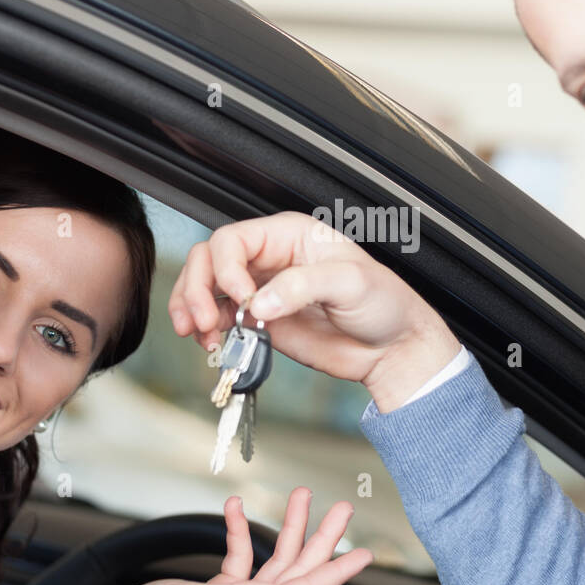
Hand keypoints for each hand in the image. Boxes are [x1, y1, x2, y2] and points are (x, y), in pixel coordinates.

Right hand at [71, 487, 371, 584]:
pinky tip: (234, 509)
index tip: (365, 553)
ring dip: (288, 527)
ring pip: (276, 560)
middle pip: (300, 570)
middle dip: (323, 537)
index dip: (338, 571)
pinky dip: (239, 532)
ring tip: (301, 496)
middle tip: (343, 508)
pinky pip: (241, 558)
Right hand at [167, 211, 460, 410]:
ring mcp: (260, 290)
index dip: (226, 267)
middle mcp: (269, 258)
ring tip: (200, 334)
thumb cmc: (384, 304)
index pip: (234, 239)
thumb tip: (257, 302)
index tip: (241, 297)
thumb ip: (302, 287)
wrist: (392, 348)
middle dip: (198, 288)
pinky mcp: (258, 321)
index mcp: (289, 235)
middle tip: (206, 320)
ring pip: (205, 287)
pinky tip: (212, 342)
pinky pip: (219, 318)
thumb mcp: (350, 284)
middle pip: (209, 260)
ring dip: (192, 308)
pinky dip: (206, 330)